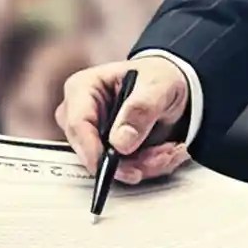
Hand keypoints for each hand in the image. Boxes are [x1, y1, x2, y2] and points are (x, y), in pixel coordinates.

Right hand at [55, 57, 191, 184]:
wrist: (170, 88)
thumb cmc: (157, 76)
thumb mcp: (156, 85)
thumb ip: (140, 109)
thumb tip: (120, 142)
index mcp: (83, 88)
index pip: (76, 123)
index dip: (92, 149)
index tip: (113, 165)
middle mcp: (81, 114)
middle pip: (91, 151)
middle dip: (130, 160)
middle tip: (160, 154)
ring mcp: (93, 136)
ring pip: (109, 166)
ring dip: (143, 164)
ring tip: (167, 149)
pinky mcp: (106, 152)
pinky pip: (122, 171)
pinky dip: (146, 166)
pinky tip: (162, 152)